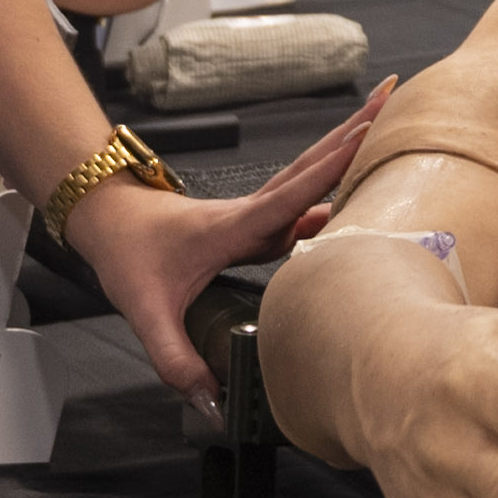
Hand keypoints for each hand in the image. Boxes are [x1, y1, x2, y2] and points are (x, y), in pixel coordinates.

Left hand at [59, 90, 380, 401]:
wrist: (106, 218)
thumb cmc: (127, 252)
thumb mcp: (146, 312)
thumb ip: (176, 360)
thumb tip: (211, 402)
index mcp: (232, 227)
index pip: (290, 196)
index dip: (330, 168)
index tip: (364, 134)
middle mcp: (250, 211)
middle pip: (311, 165)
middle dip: (353, 130)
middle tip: (391, 95)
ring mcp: (254, 213)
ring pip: (308, 175)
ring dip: (344, 145)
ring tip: (383, 117)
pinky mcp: (253, 221)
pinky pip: (300, 198)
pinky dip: (329, 182)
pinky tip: (353, 188)